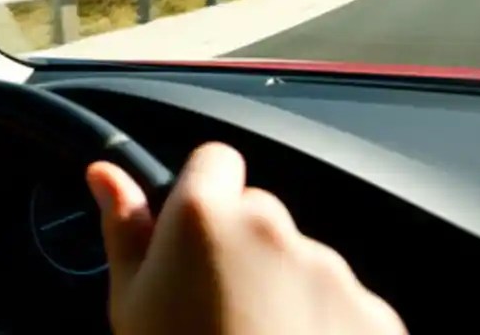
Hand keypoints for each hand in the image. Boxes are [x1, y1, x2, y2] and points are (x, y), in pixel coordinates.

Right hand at [87, 142, 405, 334]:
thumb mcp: (131, 302)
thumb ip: (125, 229)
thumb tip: (105, 173)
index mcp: (205, 217)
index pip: (215, 160)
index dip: (201, 193)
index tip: (192, 234)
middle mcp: (272, 230)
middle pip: (260, 214)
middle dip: (243, 247)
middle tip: (216, 306)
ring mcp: (330, 272)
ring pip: (302, 262)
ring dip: (284, 289)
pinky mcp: (374, 315)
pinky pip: (345, 305)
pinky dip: (325, 326)